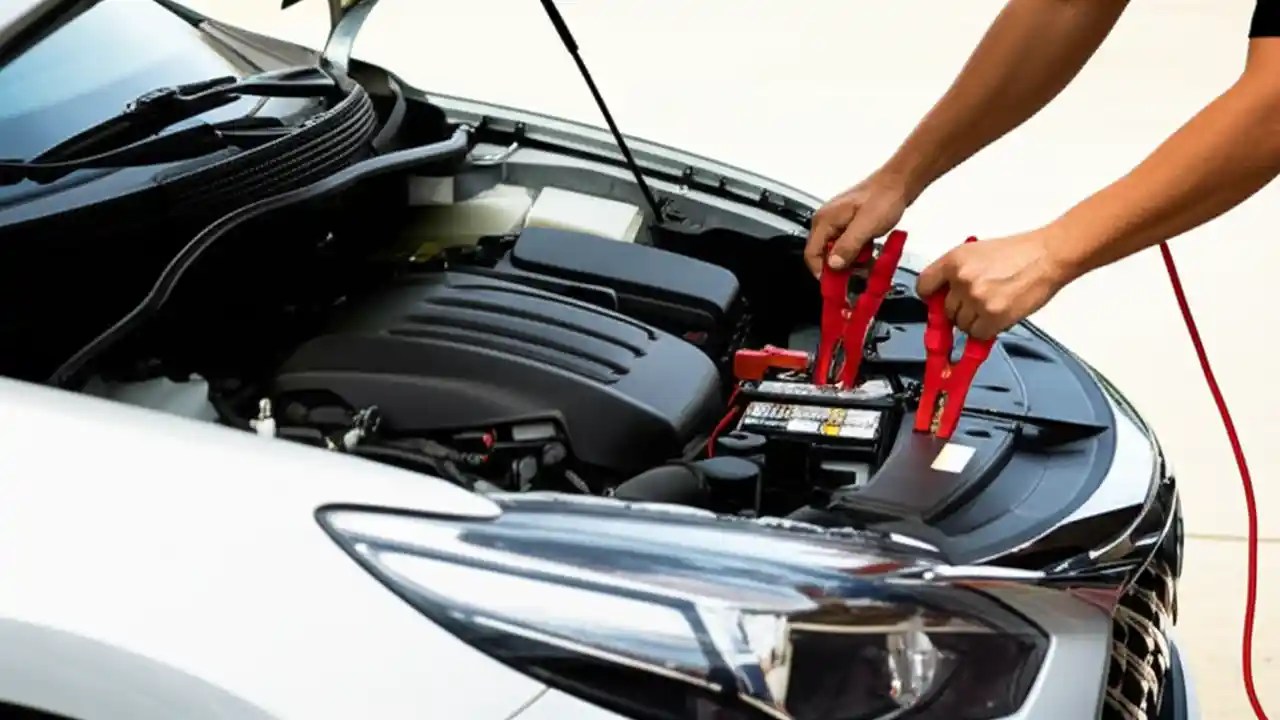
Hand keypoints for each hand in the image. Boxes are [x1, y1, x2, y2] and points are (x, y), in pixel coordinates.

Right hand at [804, 172, 910, 277]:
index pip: (811, 254)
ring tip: (867, 263)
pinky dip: (857, 254)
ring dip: (851, 262)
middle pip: (823, 255)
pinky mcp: (848, 226)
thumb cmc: (884, 197)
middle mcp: (826, 222)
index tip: (836, 287)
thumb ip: (848, 246)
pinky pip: (846, 246)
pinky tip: (869, 255)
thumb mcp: (866, 225)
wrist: (898, 184)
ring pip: (836, 253)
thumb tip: (833, 265)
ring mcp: (837, 223)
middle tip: (856, 276)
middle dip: (840, 268)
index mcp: (825, 221)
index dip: (822, 273)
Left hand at [915, 228, 1072, 339]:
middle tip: (977, 303)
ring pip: (961, 325)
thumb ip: (956, 272)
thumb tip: (943, 295)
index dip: (930, 297)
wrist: (1047, 256)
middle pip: (945, 310)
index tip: (936, 301)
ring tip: (992, 306)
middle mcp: (961, 280)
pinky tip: (998, 316)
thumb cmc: (1018, 252)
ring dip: (974, 321)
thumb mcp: (976, 252)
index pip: (924, 286)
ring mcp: (976, 299)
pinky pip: (978, 334)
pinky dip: (987, 330)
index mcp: (954, 260)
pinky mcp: (993, 315)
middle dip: (959, 310)